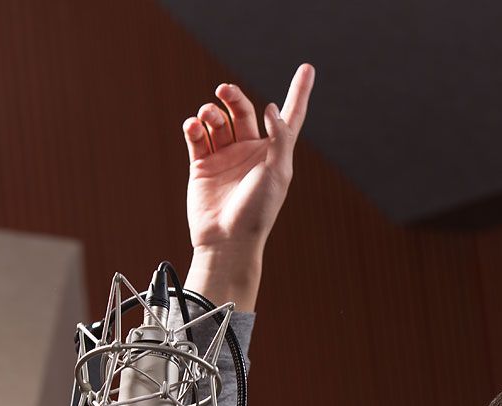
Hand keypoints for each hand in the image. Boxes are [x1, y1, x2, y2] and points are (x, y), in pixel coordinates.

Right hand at [182, 63, 314, 256]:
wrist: (226, 239)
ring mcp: (225, 157)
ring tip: (206, 117)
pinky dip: (194, 127)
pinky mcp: (202, 165)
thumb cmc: (258, 211)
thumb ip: (278, 137)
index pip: (289, 116)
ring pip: (217, 122)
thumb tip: (270, 108)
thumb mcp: (277, 172)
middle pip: (242, 112)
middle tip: (223, 90)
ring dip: (210, 113)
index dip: (299, 92)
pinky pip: (197, 137)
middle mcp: (249, 151)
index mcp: (273, 152)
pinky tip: (194, 127)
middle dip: (233, 97)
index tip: (307, 68)